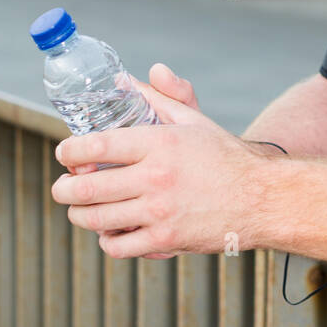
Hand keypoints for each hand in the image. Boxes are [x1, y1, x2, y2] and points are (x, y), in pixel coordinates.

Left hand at [52, 67, 270, 259]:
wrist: (263, 198)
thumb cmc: (228, 157)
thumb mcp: (195, 121)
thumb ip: (159, 97)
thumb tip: (124, 79)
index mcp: (161, 143)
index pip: (95, 147)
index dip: (69, 151)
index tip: (65, 153)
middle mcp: (156, 177)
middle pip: (85, 187)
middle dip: (63, 188)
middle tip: (63, 187)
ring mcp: (159, 211)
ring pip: (94, 219)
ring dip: (79, 214)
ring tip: (81, 209)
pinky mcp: (166, 239)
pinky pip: (117, 246)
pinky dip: (107, 240)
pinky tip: (111, 230)